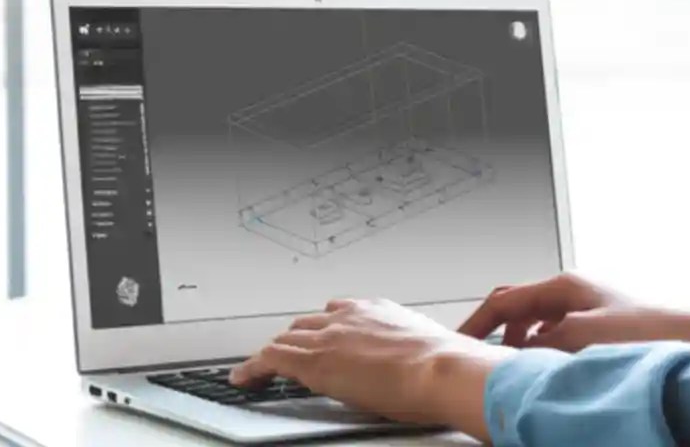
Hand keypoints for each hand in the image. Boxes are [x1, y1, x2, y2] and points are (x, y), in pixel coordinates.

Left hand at [230, 298, 511, 440]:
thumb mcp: (427, 348)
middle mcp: (351, 316)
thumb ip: (409, 350)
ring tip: (263, 367)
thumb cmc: (446, 365)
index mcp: (380, 311)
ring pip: (287, 338)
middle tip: (288, 355)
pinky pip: (272, 358)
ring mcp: (331, 335)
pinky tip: (243, 378)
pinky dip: (254, 367)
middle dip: (296, 338)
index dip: (324, 328)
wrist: (442, 369)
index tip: (322, 338)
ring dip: (276, 352)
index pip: (339, 313)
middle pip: (308, 323)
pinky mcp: (315, 361)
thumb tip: (416, 366)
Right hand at [459, 273, 660, 351]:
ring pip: (537, 323)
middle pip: (518, 307)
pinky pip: (557, 334)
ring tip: (514, 366)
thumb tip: (515, 351)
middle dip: (496, 331)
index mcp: (563, 285)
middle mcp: (573, 291)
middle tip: (478, 354)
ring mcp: (585, 306)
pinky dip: (543, 349)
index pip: (504, 300)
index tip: (458, 342)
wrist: (686, 337)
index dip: (476, 323)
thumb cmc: (644, 331)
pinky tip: (546, 367)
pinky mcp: (598, 325)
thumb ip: (538, 341)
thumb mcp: (577, 336)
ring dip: (521, 343)